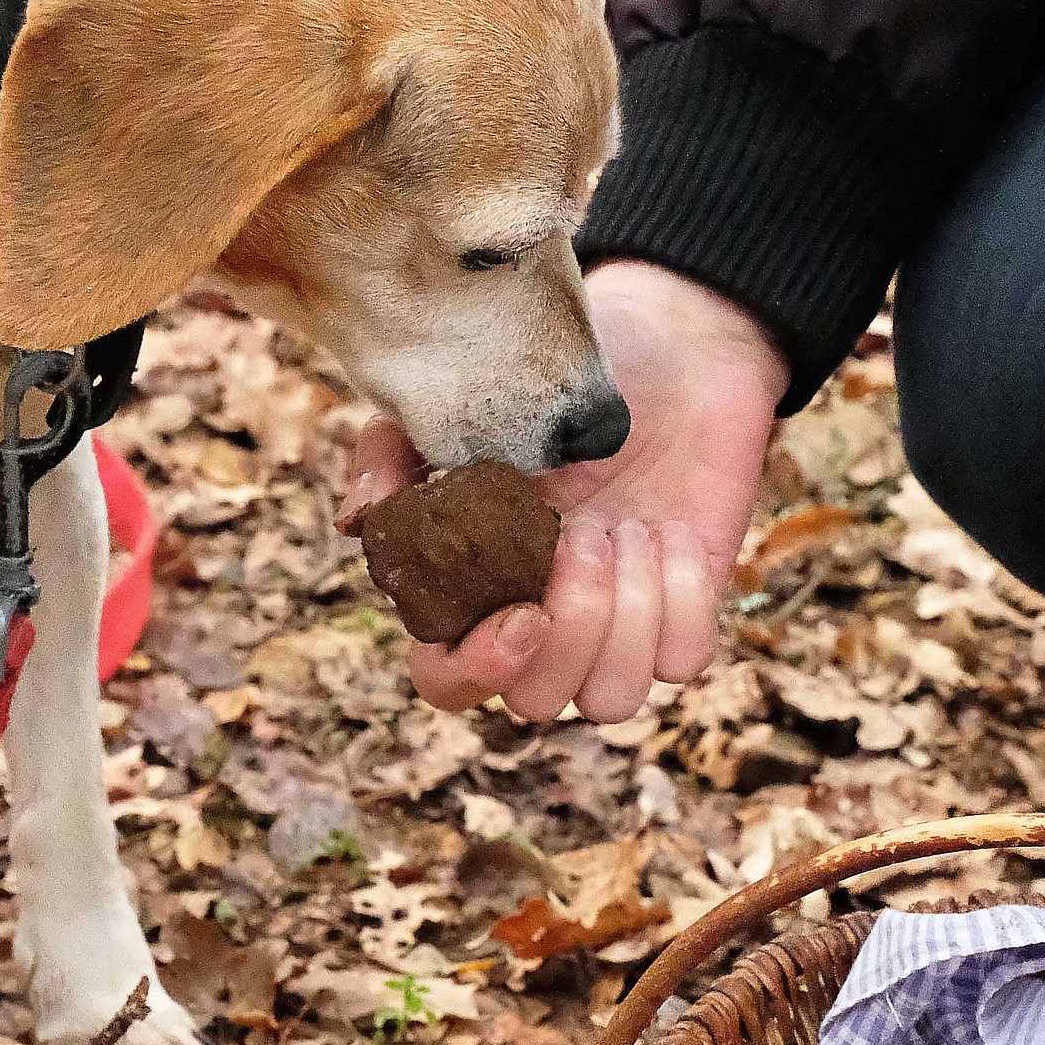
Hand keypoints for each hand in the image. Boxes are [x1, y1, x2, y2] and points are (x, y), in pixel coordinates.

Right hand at [338, 260, 788, 721]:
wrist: (667, 343)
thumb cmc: (550, 377)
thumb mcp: (459, 400)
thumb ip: (394, 452)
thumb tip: (359, 519)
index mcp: (474, 587)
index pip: (446, 681)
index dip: (474, 671)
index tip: (524, 612)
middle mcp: (541, 621)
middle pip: (534, 701)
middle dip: (568, 623)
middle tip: (583, 528)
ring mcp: (616, 625)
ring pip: (611, 698)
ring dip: (624, 616)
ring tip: (629, 525)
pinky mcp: (685, 609)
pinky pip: (683, 658)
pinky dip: (683, 598)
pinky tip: (670, 532)